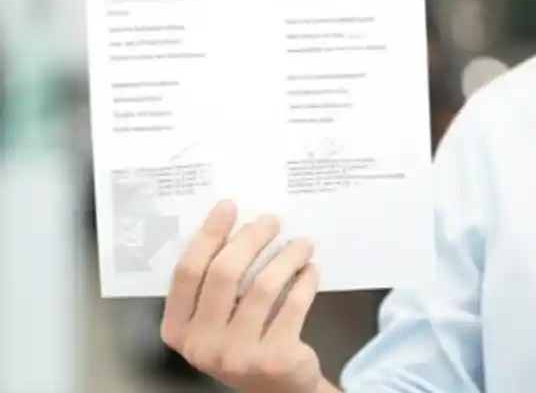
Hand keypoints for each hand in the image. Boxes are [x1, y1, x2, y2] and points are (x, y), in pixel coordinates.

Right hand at [161, 201, 323, 392]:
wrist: (277, 387)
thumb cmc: (243, 341)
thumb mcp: (216, 319)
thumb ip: (214, 284)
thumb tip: (235, 224)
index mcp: (178, 330)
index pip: (187, 273)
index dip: (208, 235)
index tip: (229, 207)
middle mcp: (202, 345)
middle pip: (224, 273)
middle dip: (251, 238)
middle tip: (272, 220)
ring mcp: (237, 355)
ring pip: (264, 286)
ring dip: (286, 256)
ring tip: (302, 244)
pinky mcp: (274, 358)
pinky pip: (293, 304)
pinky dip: (305, 280)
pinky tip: (310, 270)